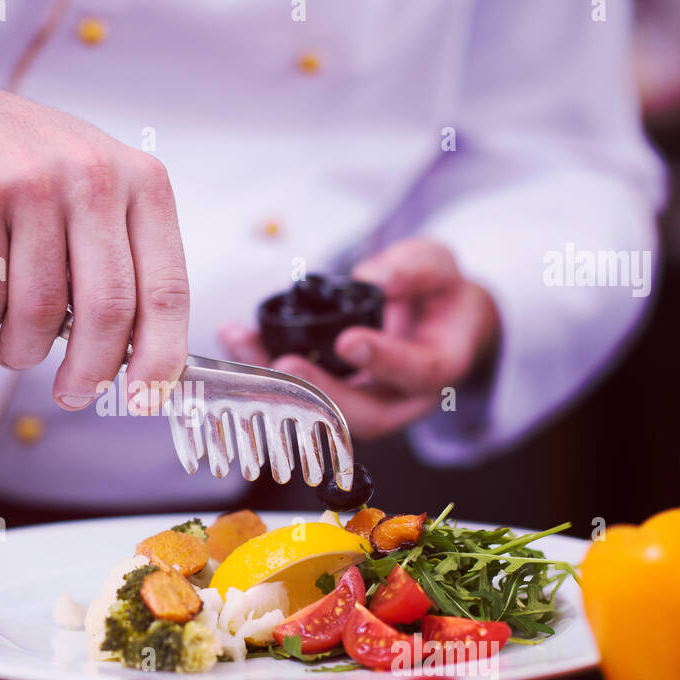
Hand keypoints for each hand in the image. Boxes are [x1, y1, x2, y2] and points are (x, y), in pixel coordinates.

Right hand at [0, 63, 187, 411]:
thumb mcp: (93, 191)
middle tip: (73, 396)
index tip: (146, 398)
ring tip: (15, 346)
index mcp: (140, 181)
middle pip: (108, 310)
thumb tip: (136, 354)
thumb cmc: (20, 165)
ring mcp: (33, 184)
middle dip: (90, 371)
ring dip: (24, 347)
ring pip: (42, 311)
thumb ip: (121, 260)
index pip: (167, 288)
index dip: (161, 356)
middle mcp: (93, 176)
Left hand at [219, 238, 499, 439]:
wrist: (433, 320)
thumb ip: (415, 269)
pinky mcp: (333, 399)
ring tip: (242, 343)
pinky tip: (239, 341)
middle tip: (283, 362)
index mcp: (439, 365)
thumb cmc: (438, 294)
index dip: (383, 360)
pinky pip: (299, 397)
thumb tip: (374, 277)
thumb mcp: (439, 266)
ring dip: (277, 384)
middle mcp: (403, 398)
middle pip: (364, 413)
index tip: (347, 341)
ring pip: (323, 413)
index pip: (417, 372)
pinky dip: (265, 371)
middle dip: (318, 391)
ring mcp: (365, 404)